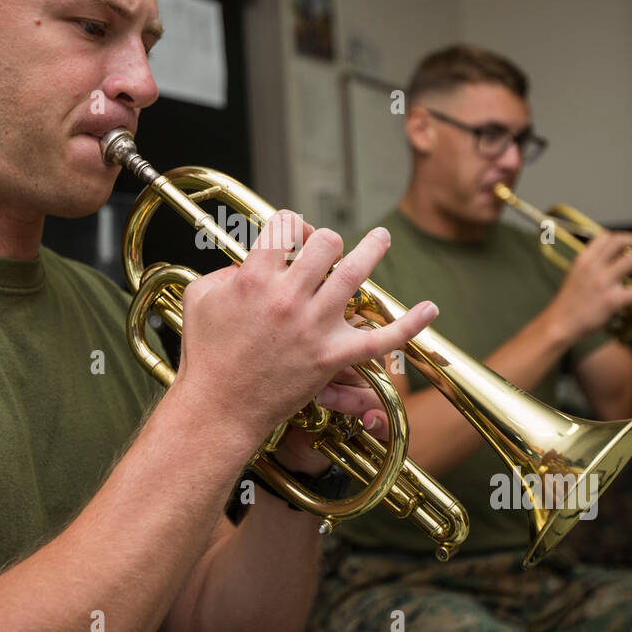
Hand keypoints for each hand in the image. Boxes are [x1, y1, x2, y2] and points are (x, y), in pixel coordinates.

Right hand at [174, 211, 436, 461]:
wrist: (218, 408)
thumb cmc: (205, 354)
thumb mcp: (201, 298)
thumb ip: (226, 270)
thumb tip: (250, 262)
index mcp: (254, 278)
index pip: (284, 226)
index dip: (291, 223)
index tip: (292, 234)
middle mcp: (288, 298)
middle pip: (326, 243)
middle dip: (327, 238)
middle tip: (326, 248)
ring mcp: (314, 327)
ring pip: (356, 274)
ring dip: (374, 249)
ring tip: (381, 238)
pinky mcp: (332, 357)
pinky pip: (381, 339)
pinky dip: (409, 325)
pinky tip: (429, 308)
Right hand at [546, 230, 631, 345]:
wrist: (558, 324)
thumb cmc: (567, 304)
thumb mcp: (574, 277)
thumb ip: (589, 268)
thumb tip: (604, 262)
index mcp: (583, 260)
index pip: (603, 238)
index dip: (619, 237)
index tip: (628, 242)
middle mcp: (593, 266)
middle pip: (618, 243)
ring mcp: (603, 282)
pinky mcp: (612, 300)